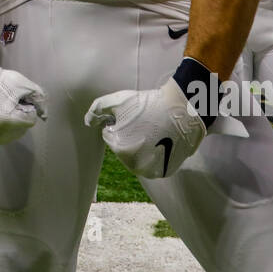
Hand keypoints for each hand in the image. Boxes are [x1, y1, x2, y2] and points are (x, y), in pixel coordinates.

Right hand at [0, 50, 45, 144]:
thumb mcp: (21, 83)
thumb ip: (38, 98)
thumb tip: (44, 115)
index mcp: (8, 121)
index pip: (30, 121)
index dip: (26, 108)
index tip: (16, 99)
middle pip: (20, 131)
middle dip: (18, 118)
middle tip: (7, 104)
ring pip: (7, 137)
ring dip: (8, 126)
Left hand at [85, 79, 205, 178]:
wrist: (184, 109)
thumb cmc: (149, 104)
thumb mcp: (118, 100)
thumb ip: (97, 109)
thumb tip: (88, 121)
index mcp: (121, 152)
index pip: (111, 136)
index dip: (119, 122)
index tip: (132, 115)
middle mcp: (137, 167)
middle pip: (124, 148)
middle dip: (128, 136)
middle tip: (142, 121)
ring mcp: (153, 171)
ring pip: (139, 156)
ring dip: (141, 145)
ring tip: (153, 129)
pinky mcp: (167, 171)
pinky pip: (154, 162)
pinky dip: (155, 153)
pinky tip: (161, 138)